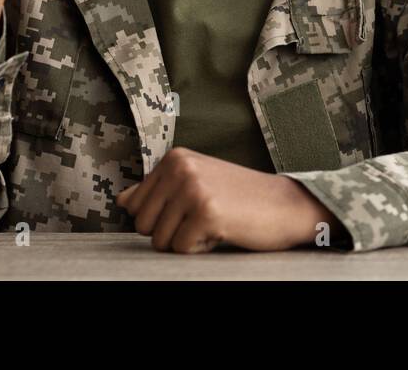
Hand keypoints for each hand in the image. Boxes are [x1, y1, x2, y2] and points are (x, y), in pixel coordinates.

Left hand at [115, 147, 341, 252]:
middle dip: (170, 233)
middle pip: (143, 225)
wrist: (286, 205)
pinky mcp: (206, 213)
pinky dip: (202, 249)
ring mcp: (192, 188)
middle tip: (203, 219)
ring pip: (160, 241)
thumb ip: (157, 191)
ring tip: (214, 223)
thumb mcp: (195, 183)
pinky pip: (182, 250)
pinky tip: (223, 231)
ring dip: (187, 242)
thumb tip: (121, 200)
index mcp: (174, 158)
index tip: (191, 209)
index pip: (135, 206)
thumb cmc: (240, 197)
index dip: (161, 219)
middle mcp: (179, 167)